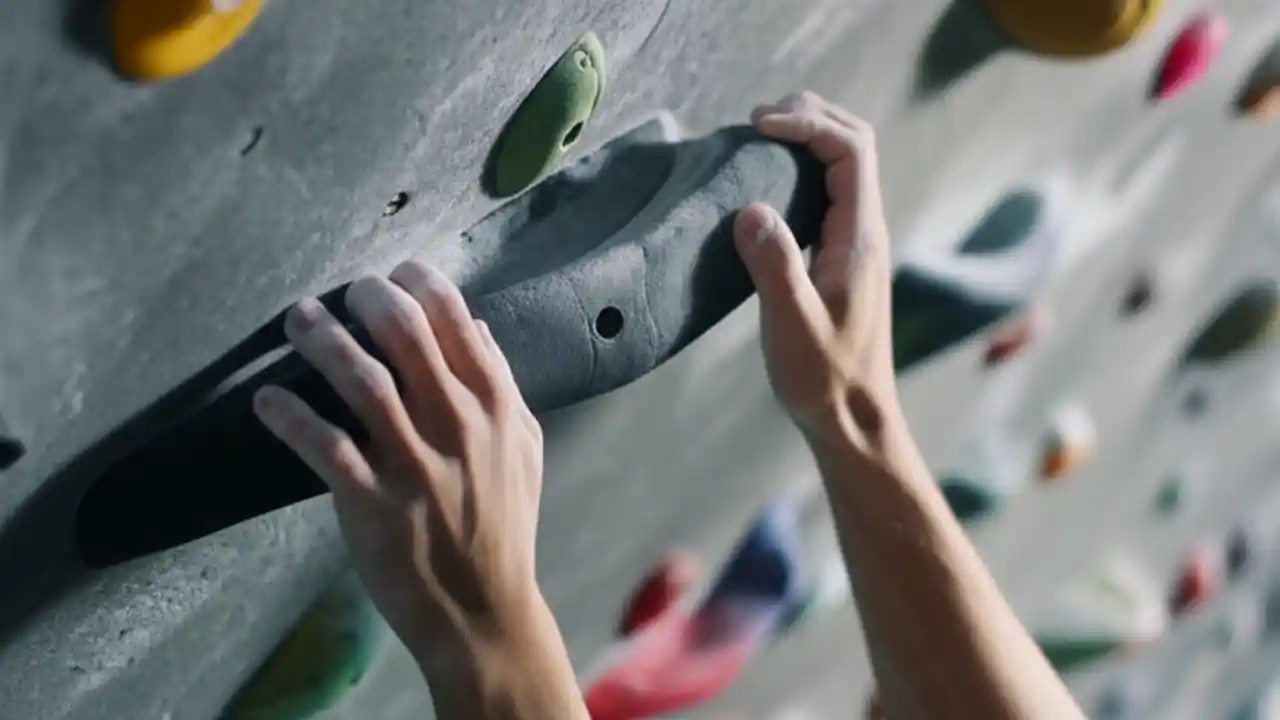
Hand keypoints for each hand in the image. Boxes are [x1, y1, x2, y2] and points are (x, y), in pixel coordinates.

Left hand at [251, 260, 546, 670]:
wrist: (485, 611)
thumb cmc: (504, 528)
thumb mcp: (525, 450)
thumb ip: (503, 386)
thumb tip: (478, 327)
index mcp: (496, 407)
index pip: (456, 318)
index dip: (419, 281)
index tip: (394, 271)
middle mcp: (458, 426)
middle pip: (405, 333)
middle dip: (367, 297)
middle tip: (343, 292)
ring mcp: (415, 465)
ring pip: (362, 380)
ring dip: (322, 341)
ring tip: (298, 320)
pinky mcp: (373, 504)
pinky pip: (324, 447)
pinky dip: (290, 417)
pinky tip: (267, 401)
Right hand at [735, 92, 897, 451]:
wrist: (853, 420)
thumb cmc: (825, 379)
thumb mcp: (794, 325)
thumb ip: (775, 265)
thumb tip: (750, 207)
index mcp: (861, 238)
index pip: (850, 150)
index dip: (806, 123)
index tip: (756, 126)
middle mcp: (865, 232)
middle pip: (853, 144)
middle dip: (810, 117)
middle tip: (758, 119)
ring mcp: (855, 244)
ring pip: (842, 166)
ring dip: (806, 139)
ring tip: (758, 137)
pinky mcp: (839, 259)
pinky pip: (825, 194)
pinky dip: (798, 170)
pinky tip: (763, 184)